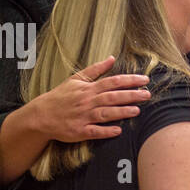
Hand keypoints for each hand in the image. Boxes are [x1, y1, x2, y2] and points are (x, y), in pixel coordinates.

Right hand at [29, 56, 150, 141]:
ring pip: (105, 113)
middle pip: (112, 97)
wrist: (41, 115)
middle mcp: (87, 101)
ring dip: (121, 112)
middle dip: (131, 95)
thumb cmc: (61, 96)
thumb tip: (112, 58)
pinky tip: (118, 131)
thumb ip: (95, 69)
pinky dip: (106, 131)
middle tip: (147, 95)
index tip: (144, 80)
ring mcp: (83, 116)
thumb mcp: (76, 79)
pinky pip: (94, 131)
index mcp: (88, 88)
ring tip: (137, 110)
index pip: (112, 82)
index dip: (129, 81)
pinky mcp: (79, 131)